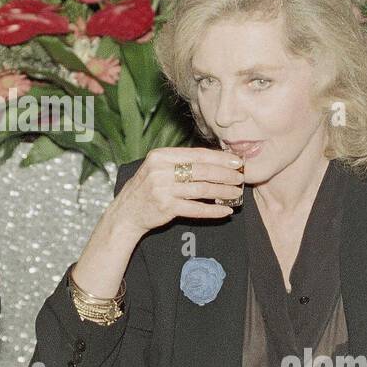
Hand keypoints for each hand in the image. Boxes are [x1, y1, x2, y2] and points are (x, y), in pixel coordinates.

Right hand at [105, 146, 243, 237]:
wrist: (126, 213)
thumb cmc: (147, 188)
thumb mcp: (158, 168)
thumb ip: (182, 162)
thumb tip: (216, 160)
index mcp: (161, 156)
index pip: (197, 154)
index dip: (220, 158)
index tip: (237, 162)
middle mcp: (161, 170)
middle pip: (202, 171)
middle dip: (225, 175)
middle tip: (241, 178)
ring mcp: (163, 189)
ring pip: (202, 189)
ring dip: (223, 192)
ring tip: (236, 194)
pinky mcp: (166, 207)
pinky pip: (196, 209)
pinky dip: (213, 210)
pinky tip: (225, 210)